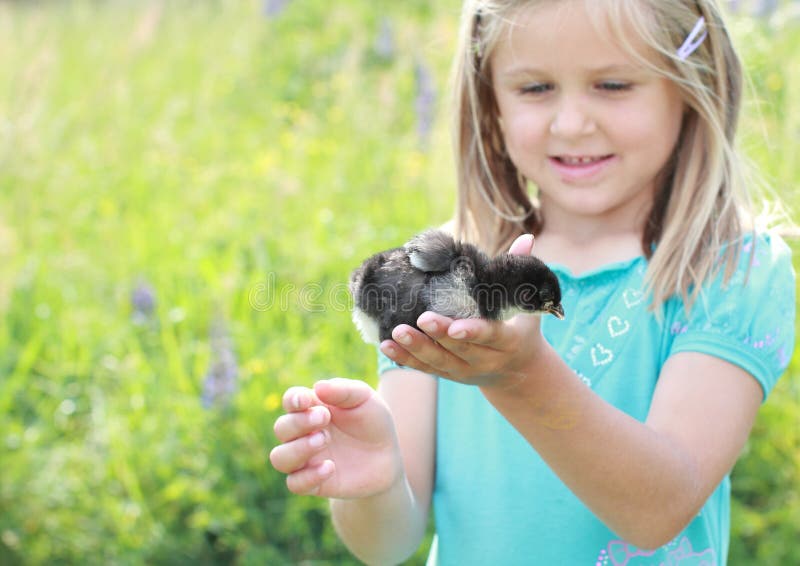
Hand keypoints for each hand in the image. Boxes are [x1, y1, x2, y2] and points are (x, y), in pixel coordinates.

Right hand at [269, 378, 403, 497]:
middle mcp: (303, 434)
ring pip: (279, 458)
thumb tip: (317, 386)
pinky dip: (308, 476)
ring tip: (324, 440)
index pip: (290, 401)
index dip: (293, 400)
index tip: (306, 400)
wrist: (388, 457)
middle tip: (325, 418)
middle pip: (281, 428)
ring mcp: (306, 459)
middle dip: (299, 423)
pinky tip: (330, 467)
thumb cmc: (372, 422)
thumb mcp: (365, 399)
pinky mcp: (314, 483)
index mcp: (312, 408)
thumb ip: (343, 390)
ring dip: (297, 449)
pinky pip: (295, 483)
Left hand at [379, 234, 545, 387]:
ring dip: (416, 348)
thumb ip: (521, 275)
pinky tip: (386, 345)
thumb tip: (527, 238)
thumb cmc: (521, 330)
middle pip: (460, 350)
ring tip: (396, 333)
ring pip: (439, 362)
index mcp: (509, 342)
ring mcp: (466, 371)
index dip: (473, 332)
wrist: (518, 373)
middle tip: (421, 319)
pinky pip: (425, 368)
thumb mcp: (527, 308)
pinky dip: (406, 358)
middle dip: (439, 335)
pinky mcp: (449, 375)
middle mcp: (487, 360)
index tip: (455, 327)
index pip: (491, 336)